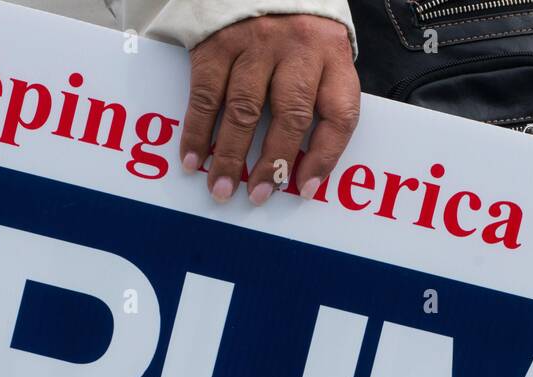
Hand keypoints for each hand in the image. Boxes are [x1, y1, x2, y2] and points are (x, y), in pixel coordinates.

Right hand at [178, 14, 359, 205]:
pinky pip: (206, 95)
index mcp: (332, 54)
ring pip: (244, 110)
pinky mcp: (218, 42)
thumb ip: (318, 94)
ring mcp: (256, 43)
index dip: (324, 157)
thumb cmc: (293, 26)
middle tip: (258, 195)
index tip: (305, 188)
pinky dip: (198, 132)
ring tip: (221, 187)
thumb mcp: (320, 53)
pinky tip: (193, 158)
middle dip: (273, 163)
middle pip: (290, 116)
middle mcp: (298, 48)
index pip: (339, 113)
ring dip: (231, 156)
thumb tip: (302, 164)